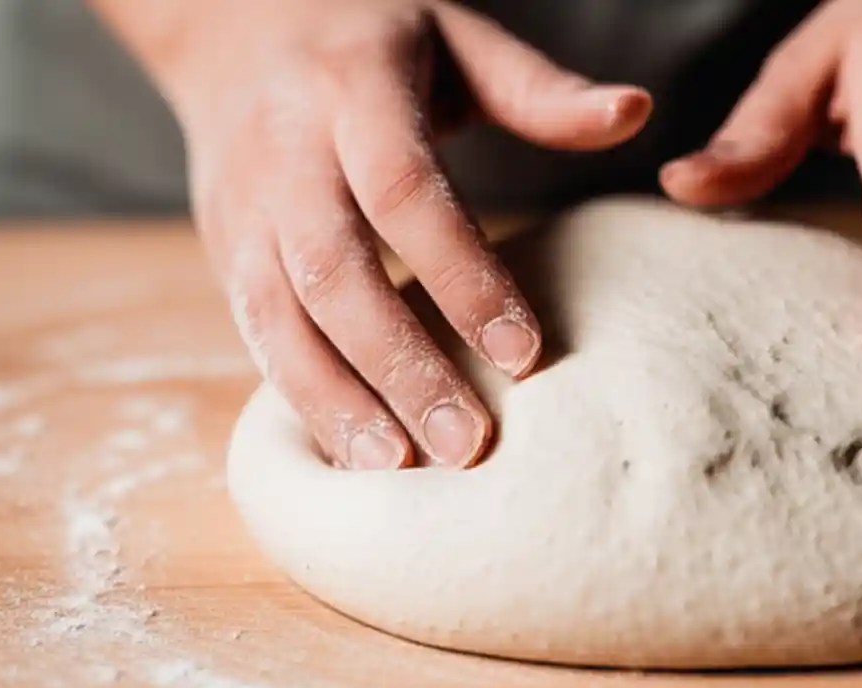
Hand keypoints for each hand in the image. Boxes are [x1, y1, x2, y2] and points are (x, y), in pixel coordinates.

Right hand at [94, 0, 650, 467]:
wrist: (230, 22)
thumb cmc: (371, 36)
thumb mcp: (454, 37)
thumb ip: (538, 87)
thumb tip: (637, 113)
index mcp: (353, 91)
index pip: (406, 193)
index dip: (464, 277)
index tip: (526, 356)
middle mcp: (285, 152)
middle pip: (336, 273)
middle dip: (401, 367)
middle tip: (470, 448)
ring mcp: (242, 205)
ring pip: (278, 316)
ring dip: (336, 400)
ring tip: (400, 469)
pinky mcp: (223, 247)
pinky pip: (254, 331)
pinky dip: (299, 397)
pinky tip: (352, 451)